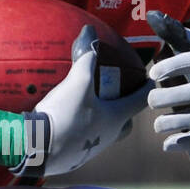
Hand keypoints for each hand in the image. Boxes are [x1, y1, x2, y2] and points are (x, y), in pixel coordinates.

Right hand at [19, 26, 149, 176]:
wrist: (39, 149)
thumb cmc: (66, 115)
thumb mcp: (77, 82)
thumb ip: (85, 58)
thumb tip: (89, 31)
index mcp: (116, 118)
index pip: (140, 101)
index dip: (146, 88)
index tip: (150, 80)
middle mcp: (108, 136)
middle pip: (125, 122)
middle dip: (126, 110)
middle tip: (121, 97)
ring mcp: (92, 149)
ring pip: (105, 133)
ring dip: (103, 120)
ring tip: (92, 106)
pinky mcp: (74, 156)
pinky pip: (83, 139)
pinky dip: (82, 129)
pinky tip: (69, 120)